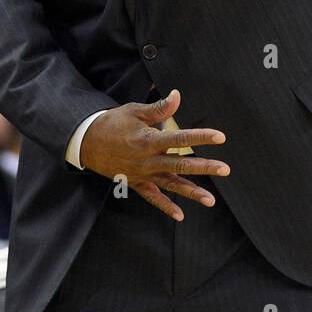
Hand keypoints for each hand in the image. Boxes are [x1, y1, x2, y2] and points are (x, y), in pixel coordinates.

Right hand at [78, 89, 229, 221]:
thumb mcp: (134, 111)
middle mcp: (148, 160)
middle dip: (204, 167)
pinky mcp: (136, 183)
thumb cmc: (112, 124)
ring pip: (171, 185)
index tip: (220, 137)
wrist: (86, 142)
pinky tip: (180, 216)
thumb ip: (159, 108)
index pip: (180, 138)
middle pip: (181, 164)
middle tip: (225, 169)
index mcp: (148, 140)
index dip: (200, 137)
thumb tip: (177, 96)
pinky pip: (152, 197)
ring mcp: (142, 174)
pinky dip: (165, 207)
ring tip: (210, 200)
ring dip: (191, 192)